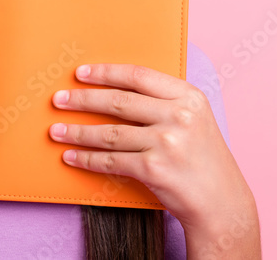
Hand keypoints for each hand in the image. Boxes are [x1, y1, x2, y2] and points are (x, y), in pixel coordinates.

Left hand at [48, 63, 259, 256]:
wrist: (221, 203)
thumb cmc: (203, 159)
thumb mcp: (195, 119)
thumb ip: (164, 102)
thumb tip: (114, 87)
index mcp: (189, 96)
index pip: (138, 76)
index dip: (105, 73)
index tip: (80, 73)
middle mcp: (179, 116)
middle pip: (118, 102)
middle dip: (82, 99)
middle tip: (58, 99)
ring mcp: (167, 142)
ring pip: (109, 133)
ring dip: (77, 132)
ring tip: (55, 130)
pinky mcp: (154, 169)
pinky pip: (110, 161)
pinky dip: (86, 159)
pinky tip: (71, 156)